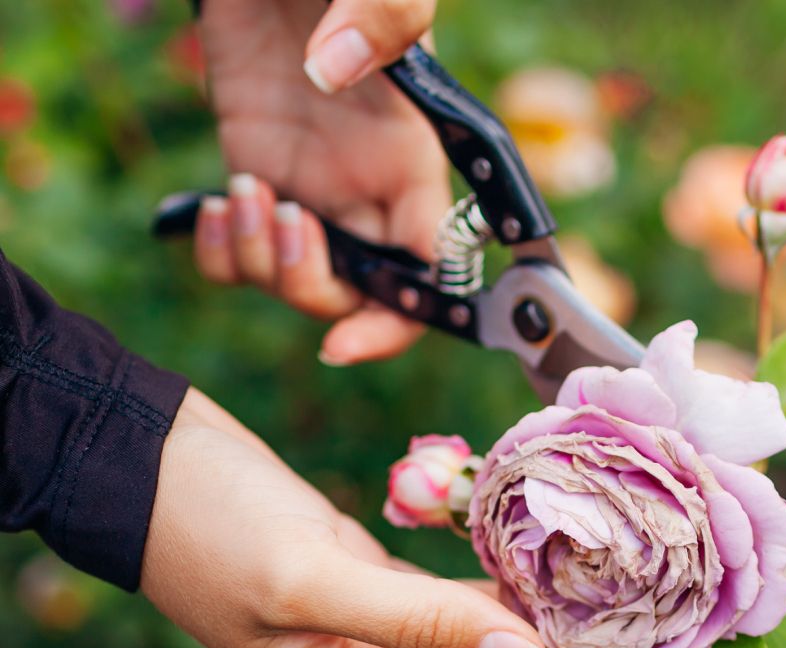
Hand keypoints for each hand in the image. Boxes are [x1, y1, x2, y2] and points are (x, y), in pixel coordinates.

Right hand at [141, 389, 609, 647]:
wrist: (139, 460)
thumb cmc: (208, 523)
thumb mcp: (309, 577)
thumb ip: (418, 622)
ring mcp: (373, 628)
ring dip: (553, 636)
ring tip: (630, 611)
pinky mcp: (373, 579)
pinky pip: (461, 598)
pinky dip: (510, 587)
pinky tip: (560, 563)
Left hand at [192, 0, 448, 363]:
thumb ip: (381, 17)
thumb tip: (334, 70)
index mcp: (414, 160)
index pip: (434, 271)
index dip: (403, 321)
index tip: (349, 338)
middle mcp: (367, 189)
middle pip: (358, 297)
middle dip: (314, 288)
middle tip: (283, 220)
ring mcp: (310, 189)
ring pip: (295, 284)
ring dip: (260, 264)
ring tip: (242, 194)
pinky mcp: (256, 177)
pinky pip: (242, 255)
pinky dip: (220, 253)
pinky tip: (212, 208)